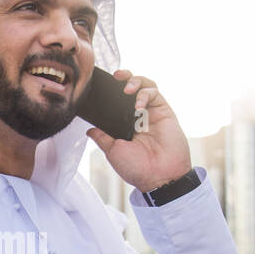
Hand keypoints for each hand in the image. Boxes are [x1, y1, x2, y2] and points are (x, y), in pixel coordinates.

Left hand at [85, 69, 192, 192]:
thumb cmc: (137, 168)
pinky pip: (155, 93)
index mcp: (125, 125)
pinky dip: (145, 93)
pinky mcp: (165, 112)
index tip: (101, 85)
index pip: (117, 101)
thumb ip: (102, 137)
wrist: (159, 177)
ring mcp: (152, 113)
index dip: (111, 91)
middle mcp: (139, 116)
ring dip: (135, 81)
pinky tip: (139, 105)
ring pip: (145, 85)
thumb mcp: (113, 151)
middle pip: (132, 88)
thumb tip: (89, 129)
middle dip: (124, 78)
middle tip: (116, 76)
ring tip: (127, 89)